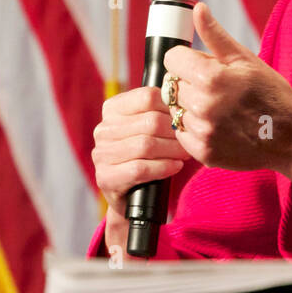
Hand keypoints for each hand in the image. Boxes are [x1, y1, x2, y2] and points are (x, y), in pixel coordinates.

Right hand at [92, 85, 189, 219]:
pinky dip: (163, 167)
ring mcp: (101, 154)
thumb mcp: (151, 129)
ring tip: (186, 154)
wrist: (132, 195)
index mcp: (113, 109)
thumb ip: (160, 112)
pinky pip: (139, 168)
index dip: (171, 108)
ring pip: (145, 145)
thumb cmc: (147, 155)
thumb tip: (185, 103)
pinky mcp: (105, 177)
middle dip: (175, 132)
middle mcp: (103, 129)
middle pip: (150, 121)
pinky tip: (175, 166)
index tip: (184, 119)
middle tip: (190, 140)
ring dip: (172, 150)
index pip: (148, 97)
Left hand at [162, 2, 291, 176]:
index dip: (186, 59)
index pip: (172, 58)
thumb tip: (197, 9)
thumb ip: (215, 35)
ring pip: (176, 109)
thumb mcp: (246, 59)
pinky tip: (217, 125)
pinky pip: (182, 133)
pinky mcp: (203, 153)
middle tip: (216, 88)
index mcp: (211, 77)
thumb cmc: (271, 94)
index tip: (202, 65)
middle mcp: (203, 106)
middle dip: (189, 82)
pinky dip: (194, 128)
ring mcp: (202, 132)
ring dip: (190, 106)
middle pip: (172, 84)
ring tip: (217, 108)